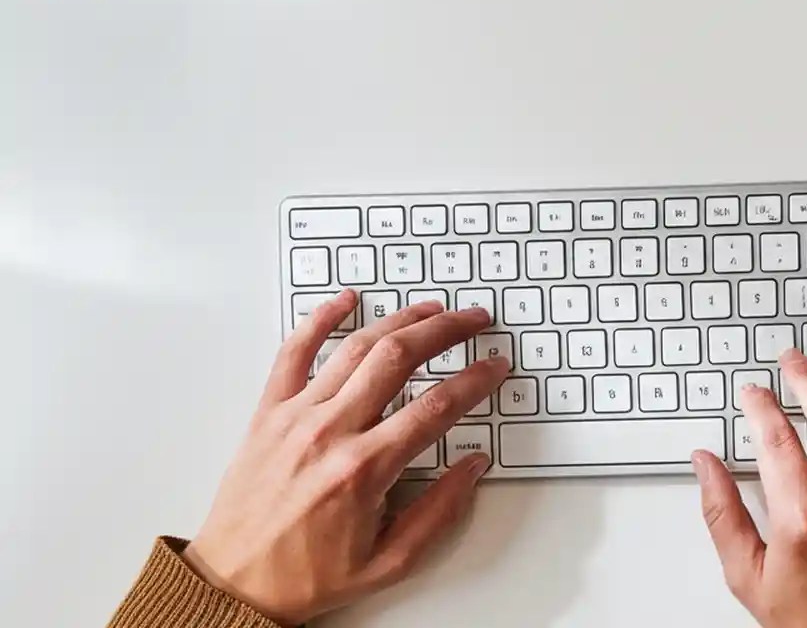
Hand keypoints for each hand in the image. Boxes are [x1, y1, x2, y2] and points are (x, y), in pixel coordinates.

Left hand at [183, 290, 507, 625]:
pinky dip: (320, 320)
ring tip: (431, 309)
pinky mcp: (268, 412)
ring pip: (355, 347)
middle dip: (446, 331)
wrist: (235, 583)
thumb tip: (473, 467)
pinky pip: (293, 352)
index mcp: (364, 470)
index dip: (475, 381)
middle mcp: (330, 433)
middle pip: (399, 358)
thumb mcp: (390, 561)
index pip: (436, 407)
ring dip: (400, 319)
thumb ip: (440, 511)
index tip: (494, 367)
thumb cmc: (306, 576)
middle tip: (474, 321)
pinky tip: (345, 301)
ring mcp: (296, 416)